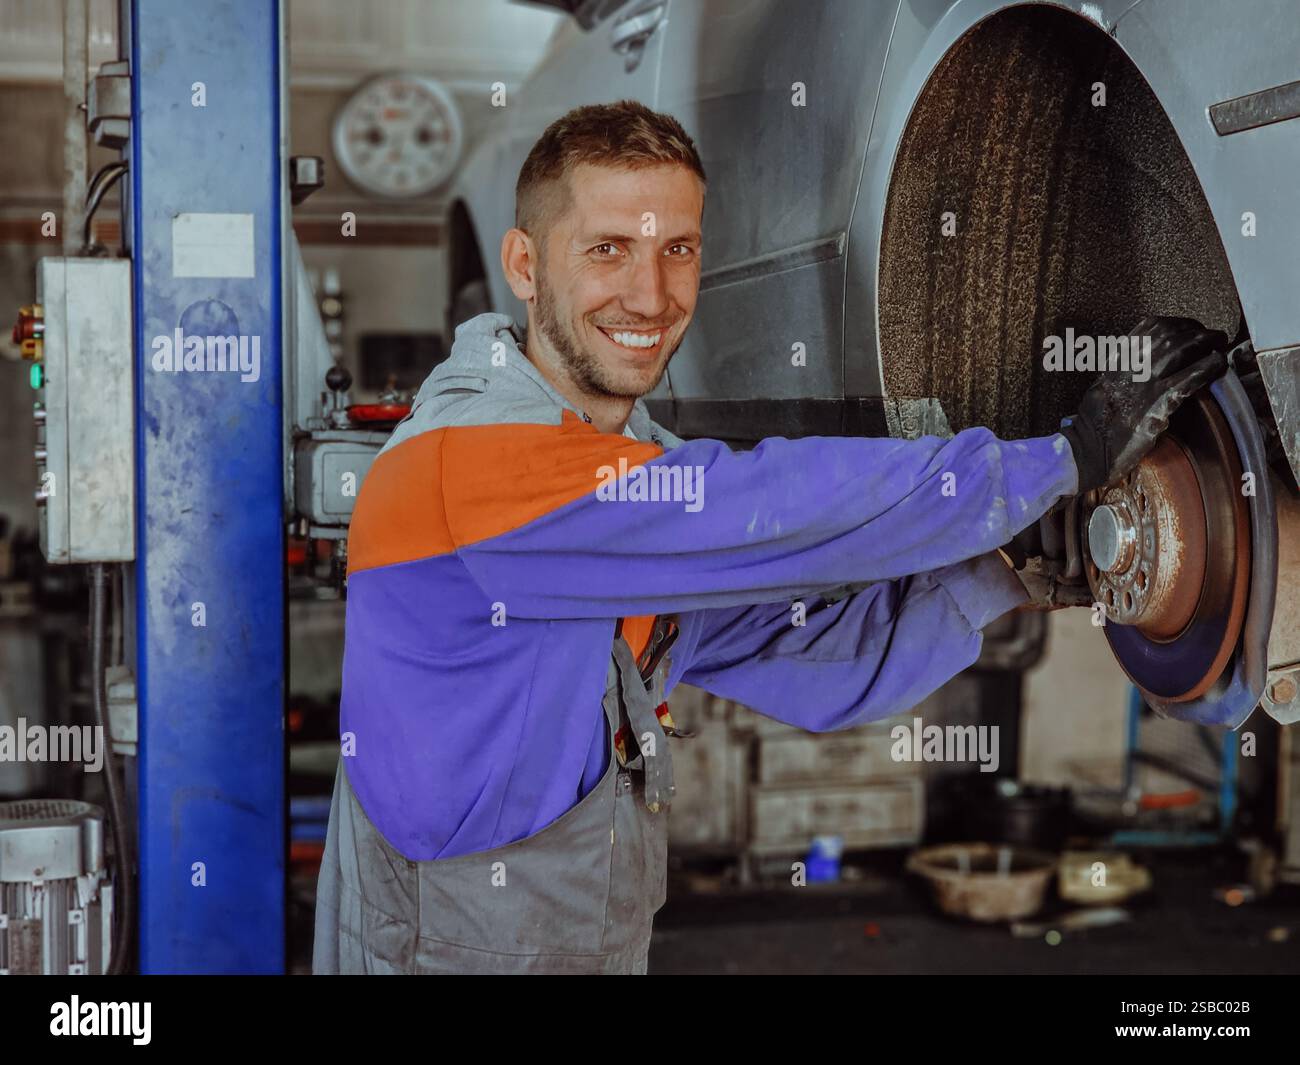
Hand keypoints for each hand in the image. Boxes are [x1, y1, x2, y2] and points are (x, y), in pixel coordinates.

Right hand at [1058, 317, 1228, 492]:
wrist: (1085, 453)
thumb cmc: (1091, 427)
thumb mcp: (1100, 389)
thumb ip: (1119, 372)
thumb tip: (1139, 363)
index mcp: (1115, 362)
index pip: (1148, 327)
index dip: (1176, 323)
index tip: (1189, 327)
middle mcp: (1129, 367)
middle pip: (1169, 334)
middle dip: (1196, 330)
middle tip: (1212, 336)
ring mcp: (1142, 385)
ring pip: (1181, 350)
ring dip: (1206, 342)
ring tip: (1219, 344)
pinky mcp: (1155, 406)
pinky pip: (1188, 379)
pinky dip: (1207, 367)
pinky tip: (1219, 364)